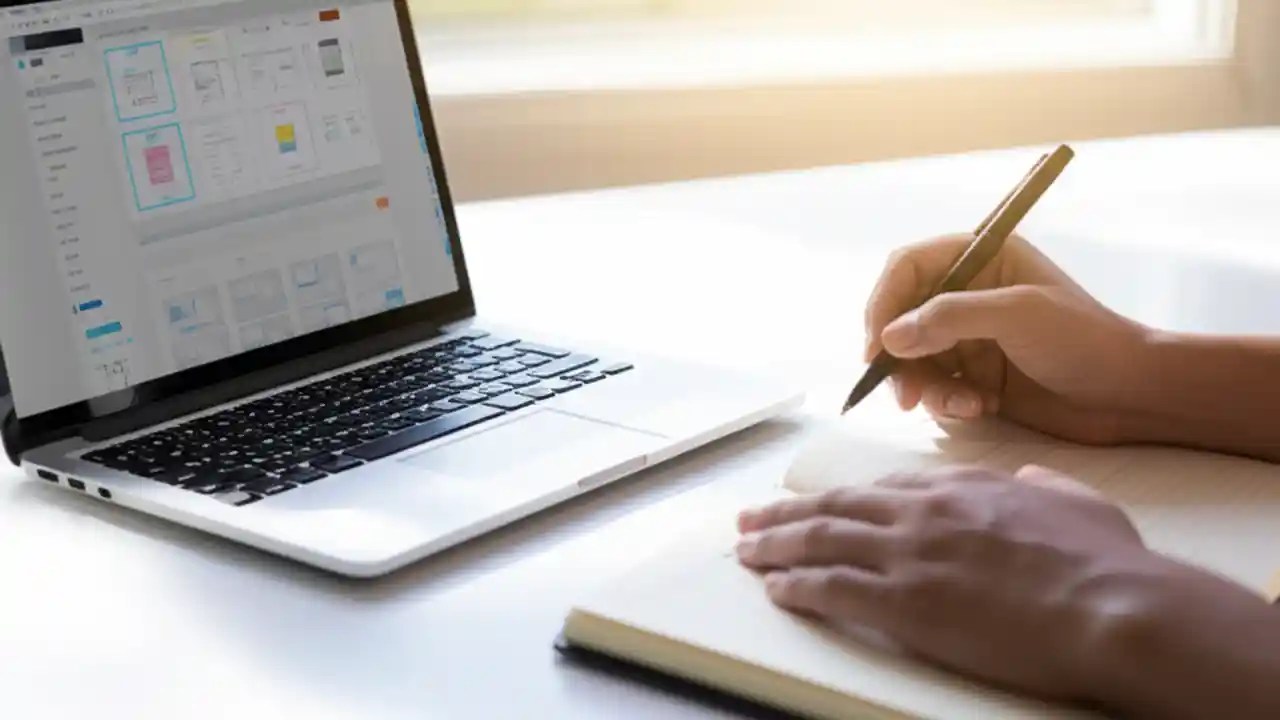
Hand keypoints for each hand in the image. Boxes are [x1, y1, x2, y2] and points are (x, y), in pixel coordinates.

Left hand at [735, 466, 1160, 702]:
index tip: (822, 502)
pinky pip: (829, 588)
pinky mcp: (902, 603)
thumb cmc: (1104, 562)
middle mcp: (922, 513)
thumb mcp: (1075, 500)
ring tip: (745, 547)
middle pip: (835, 506)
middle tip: (751, 516)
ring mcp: (907, 555)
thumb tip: (1028, 479)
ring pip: (819, 540)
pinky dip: (794, 585)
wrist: (1111, 605)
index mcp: (959, 487)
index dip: (844, 497)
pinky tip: (775, 588)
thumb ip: (1038, 486)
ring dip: (774, 543)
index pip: (883, 487)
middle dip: (786, 511)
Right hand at [865, 234, 1151, 443]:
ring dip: (926, 385)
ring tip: (960, 405)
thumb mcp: (1016, 316)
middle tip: (905, 394)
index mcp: (981, 259)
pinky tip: (981, 409)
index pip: (907, 268)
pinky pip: (936, 386)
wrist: (1130, 396)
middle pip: (901, 316)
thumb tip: (888, 338)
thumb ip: (949, 319)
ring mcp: (971, 336)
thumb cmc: (1084, 341)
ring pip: (914, 358)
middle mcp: (969, 293)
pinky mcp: (976, 375)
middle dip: (899, 356)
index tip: (876, 346)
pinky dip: (948, 402)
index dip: (884, 303)